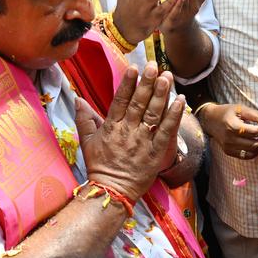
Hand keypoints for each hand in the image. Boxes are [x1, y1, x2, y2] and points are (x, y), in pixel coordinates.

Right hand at [79, 63, 184, 200]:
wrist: (111, 191)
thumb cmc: (100, 165)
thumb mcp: (87, 141)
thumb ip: (84, 119)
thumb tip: (77, 99)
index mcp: (112, 127)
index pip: (120, 100)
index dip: (127, 83)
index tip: (134, 68)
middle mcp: (128, 131)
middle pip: (139, 103)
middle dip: (147, 83)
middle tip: (154, 66)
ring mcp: (143, 141)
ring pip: (153, 114)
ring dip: (161, 95)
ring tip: (168, 77)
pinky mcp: (156, 152)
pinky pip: (166, 131)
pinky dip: (174, 116)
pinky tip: (180, 101)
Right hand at [198, 103, 257, 159]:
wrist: (210, 120)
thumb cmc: (226, 112)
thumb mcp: (239, 108)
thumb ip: (254, 115)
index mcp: (233, 126)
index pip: (254, 131)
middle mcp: (230, 139)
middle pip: (254, 144)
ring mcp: (229, 147)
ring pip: (251, 152)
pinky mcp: (228, 152)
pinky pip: (245, 156)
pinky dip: (254, 152)